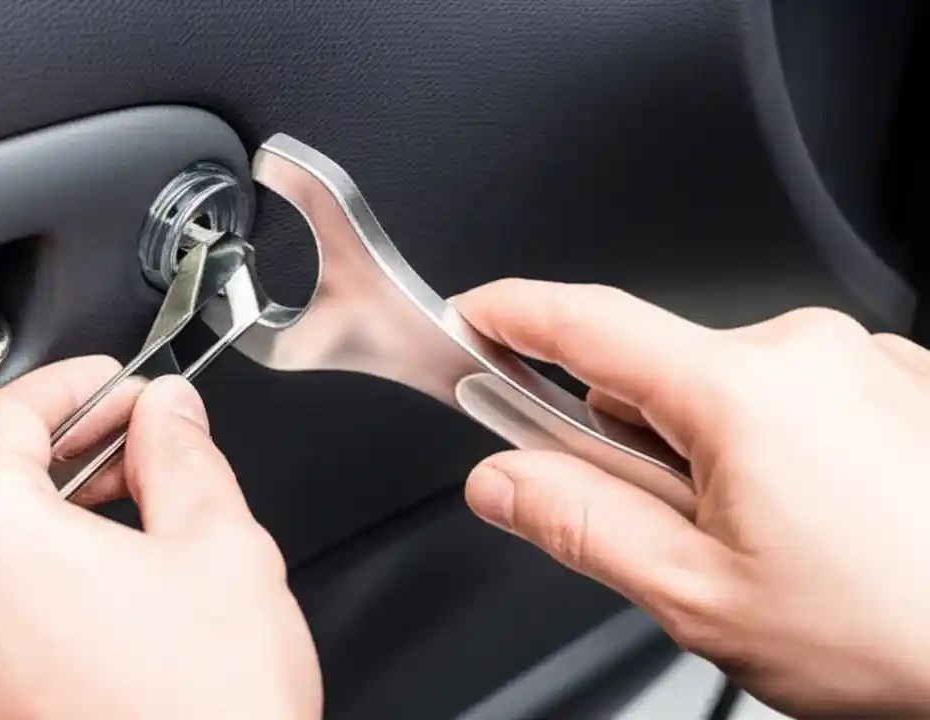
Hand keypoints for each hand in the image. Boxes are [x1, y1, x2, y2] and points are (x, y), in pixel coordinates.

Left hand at [0, 358, 321, 719]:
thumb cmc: (203, 713)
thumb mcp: (218, 550)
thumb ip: (181, 455)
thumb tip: (166, 414)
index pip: (6, 415)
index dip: (74, 385)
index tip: (117, 383)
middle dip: (67, 458)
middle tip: (141, 450)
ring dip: (48, 529)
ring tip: (132, 531)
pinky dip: (27, 598)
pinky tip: (100, 607)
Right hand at [456, 279, 929, 718]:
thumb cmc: (892, 633)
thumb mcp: (699, 595)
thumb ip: (580, 524)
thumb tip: (501, 479)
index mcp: (745, 391)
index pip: (589, 324)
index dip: (513, 313)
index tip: (471, 312)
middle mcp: (808, 351)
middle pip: (654, 369)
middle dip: (631, 436)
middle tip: (666, 522)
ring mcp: (865, 360)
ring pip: (723, 386)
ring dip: (706, 444)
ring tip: (762, 534)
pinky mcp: (900, 381)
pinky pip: (791, 391)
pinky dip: (771, 440)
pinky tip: (812, 514)